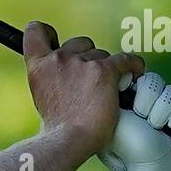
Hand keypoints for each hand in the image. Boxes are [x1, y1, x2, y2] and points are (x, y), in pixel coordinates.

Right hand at [23, 22, 144, 153]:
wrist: (70, 140)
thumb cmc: (58, 127)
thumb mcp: (41, 96)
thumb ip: (49, 78)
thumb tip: (60, 77)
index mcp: (38, 67)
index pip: (36, 31)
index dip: (47, 32)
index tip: (55, 40)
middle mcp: (58, 59)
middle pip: (79, 42)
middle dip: (88, 56)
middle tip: (90, 79)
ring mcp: (81, 63)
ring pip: (102, 54)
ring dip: (107, 69)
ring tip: (108, 89)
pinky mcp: (104, 71)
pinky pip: (126, 59)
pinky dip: (133, 66)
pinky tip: (134, 74)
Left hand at [97, 71, 170, 170]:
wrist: (152, 170)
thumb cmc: (127, 149)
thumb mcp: (110, 121)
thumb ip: (110, 98)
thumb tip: (117, 78)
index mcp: (129, 100)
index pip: (137, 76)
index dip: (137, 85)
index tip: (131, 100)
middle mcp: (149, 102)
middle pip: (155, 80)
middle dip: (148, 99)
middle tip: (142, 117)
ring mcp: (168, 109)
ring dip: (163, 110)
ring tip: (156, 127)